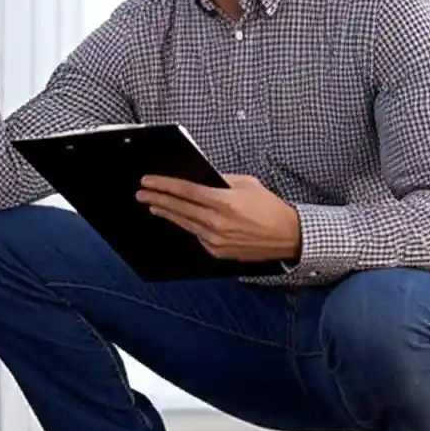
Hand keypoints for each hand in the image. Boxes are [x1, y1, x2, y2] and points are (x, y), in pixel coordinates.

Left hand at [136, 174, 300, 262]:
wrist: (288, 236)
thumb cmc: (270, 208)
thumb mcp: (247, 184)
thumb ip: (221, 180)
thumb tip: (201, 179)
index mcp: (224, 202)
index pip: (185, 191)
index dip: (164, 185)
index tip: (148, 181)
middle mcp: (217, 222)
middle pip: (179, 208)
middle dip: (157, 198)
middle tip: (141, 193)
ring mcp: (216, 240)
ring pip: (184, 223)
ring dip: (167, 213)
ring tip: (153, 205)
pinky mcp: (218, 252)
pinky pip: (197, 236)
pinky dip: (187, 226)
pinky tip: (178, 219)